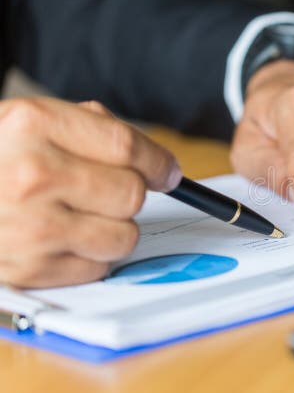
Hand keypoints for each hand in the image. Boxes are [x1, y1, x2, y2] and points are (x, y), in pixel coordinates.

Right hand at [0, 98, 181, 287]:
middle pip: (130, 194)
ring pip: (123, 236)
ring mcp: (30, 226)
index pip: (127, 145)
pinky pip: (97, 267)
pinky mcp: (29, 269)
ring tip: (78, 217)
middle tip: (106, 193)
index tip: (167, 172)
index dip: (158, 162)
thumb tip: (158, 163)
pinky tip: (59, 240)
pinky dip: (89, 257)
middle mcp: (32, 174)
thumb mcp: (27, 122)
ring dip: (112, 229)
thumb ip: (91, 130)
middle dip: (128, 195)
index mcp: (33, 125)